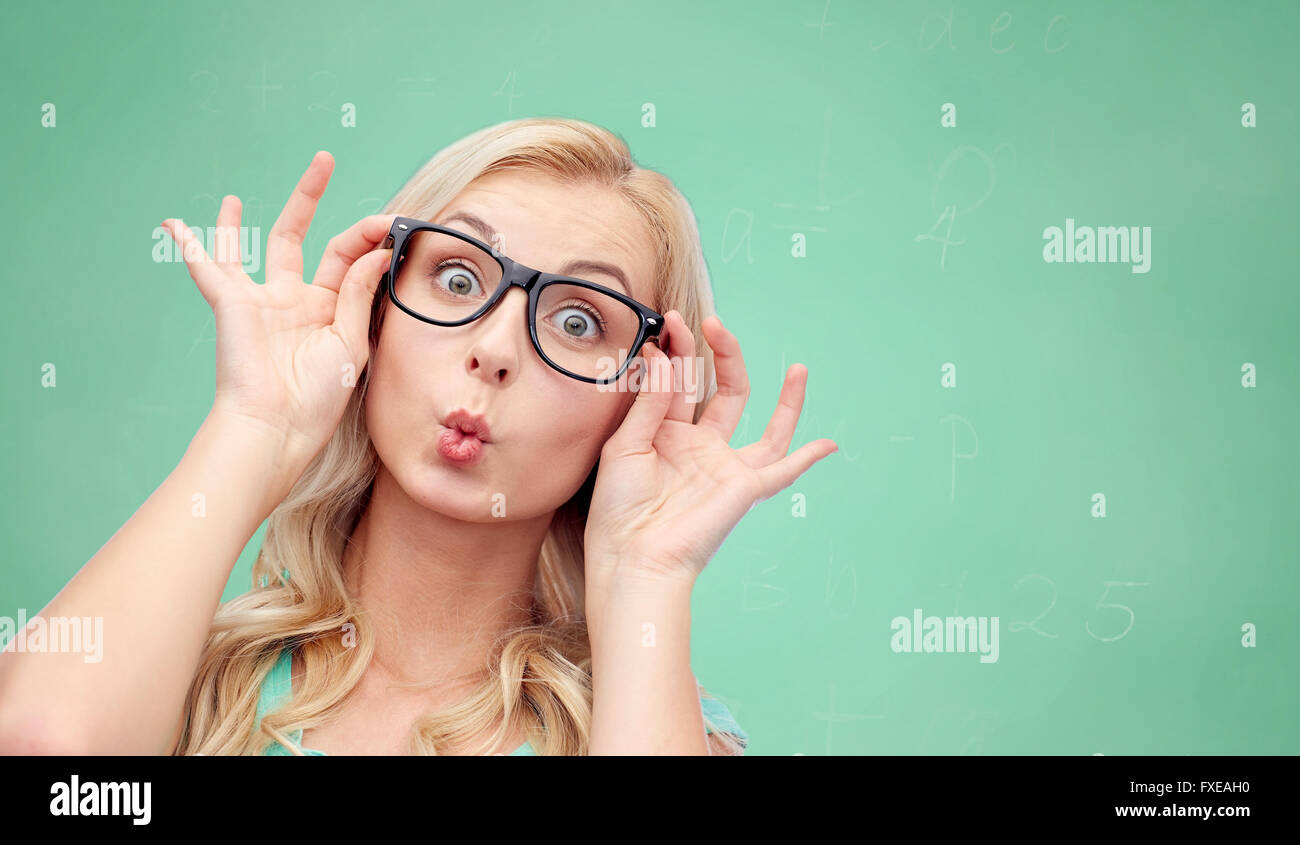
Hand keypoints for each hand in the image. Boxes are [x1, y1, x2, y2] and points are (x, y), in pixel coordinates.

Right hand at [161, 151, 394, 472]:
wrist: (278, 427)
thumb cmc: (317, 398)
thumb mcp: (352, 343)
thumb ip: (359, 293)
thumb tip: (377, 250)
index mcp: (329, 310)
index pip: (347, 256)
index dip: (369, 235)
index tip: (392, 221)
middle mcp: (294, 300)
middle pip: (302, 237)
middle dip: (310, 198)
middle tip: (323, 159)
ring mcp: (262, 301)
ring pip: (250, 248)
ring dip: (243, 219)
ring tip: (236, 195)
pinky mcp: (233, 304)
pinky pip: (209, 269)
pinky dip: (192, 247)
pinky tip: (175, 225)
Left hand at [583, 311, 837, 588]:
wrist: (633, 557)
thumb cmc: (617, 510)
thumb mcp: (625, 445)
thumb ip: (650, 401)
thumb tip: (667, 355)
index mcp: (665, 434)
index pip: (681, 381)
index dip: (679, 349)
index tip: (671, 321)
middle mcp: (700, 446)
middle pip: (723, 391)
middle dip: (720, 355)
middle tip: (713, 322)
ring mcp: (726, 467)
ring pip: (766, 428)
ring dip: (786, 399)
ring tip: (798, 367)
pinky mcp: (745, 489)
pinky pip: (784, 470)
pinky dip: (808, 457)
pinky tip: (829, 444)